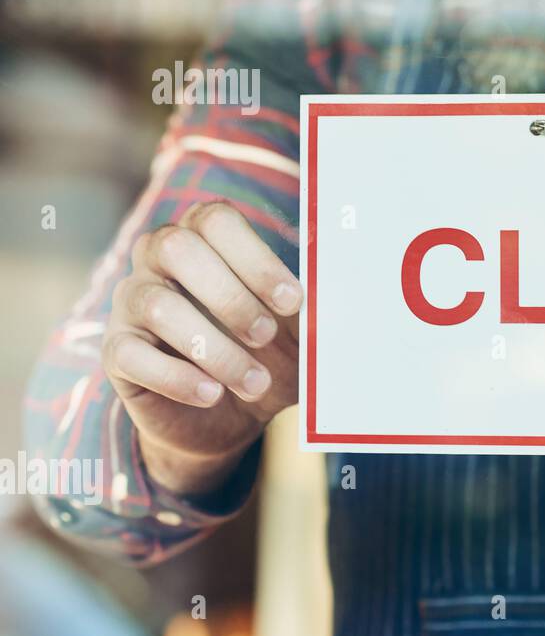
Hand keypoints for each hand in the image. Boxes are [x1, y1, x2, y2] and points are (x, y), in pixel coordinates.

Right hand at [102, 202, 301, 497]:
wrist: (231, 415)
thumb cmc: (268, 354)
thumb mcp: (297, 330)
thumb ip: (312, 309)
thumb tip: (336, 300)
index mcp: (204, 236)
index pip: (216, 220)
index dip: (257, 259)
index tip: (294, 301)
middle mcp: (158, 258)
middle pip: (177, 248)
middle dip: (230, 296)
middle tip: (266, 335)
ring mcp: (131, 301)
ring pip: (158, 305)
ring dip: (216, 348)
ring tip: (255, 382)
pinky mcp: (117, 351)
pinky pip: (131, 354)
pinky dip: (178, 377)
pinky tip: (213, 394)